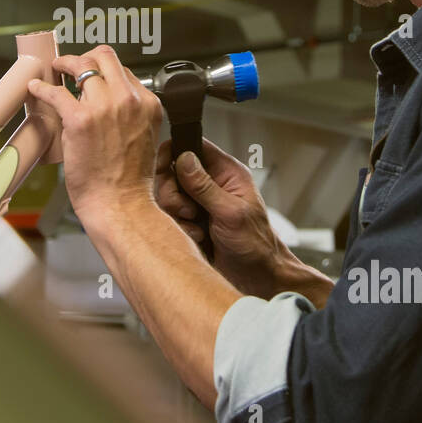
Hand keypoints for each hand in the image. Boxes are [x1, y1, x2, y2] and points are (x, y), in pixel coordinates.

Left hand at [26, 45, 163, 222]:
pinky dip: (43, 88)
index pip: (124, 71)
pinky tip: (36, 88)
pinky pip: (56, 92)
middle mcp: (129, 100)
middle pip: (105, 57)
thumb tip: (109, 105)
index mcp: (148, 104)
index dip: (104, 70)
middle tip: (71, 64)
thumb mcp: (144, 137)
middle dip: (85, 56)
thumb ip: (132, 115)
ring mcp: (104, 107)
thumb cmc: (130, 182)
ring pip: (81, 66)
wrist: (121, 205)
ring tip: (55, 70)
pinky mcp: (80, 119)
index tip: (92, 73)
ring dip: (64, 65)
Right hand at [155, 137, 290, 296]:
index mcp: (226, 173)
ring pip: (168, 196)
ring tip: (196, 227)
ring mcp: (199, 203)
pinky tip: (197, 238)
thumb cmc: (256, 244)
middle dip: (173, 193)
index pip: (194, 145)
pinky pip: (170, 217)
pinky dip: (179, 229)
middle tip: (189, 211)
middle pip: (172, 172)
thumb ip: (205, 186)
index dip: (174, 152)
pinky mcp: (191, 222)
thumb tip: (184, 158)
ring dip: (177, 214)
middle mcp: (211, 184)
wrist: (257, 277)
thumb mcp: (231, 213)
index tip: (164, 168)